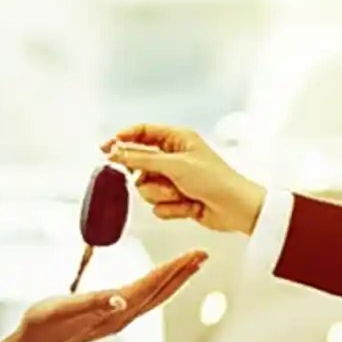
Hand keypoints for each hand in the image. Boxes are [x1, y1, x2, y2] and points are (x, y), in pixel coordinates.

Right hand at [11, 250, 207, 341]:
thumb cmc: (43, 325)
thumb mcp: (62, 309)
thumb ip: (91, 303)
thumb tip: (121, 299)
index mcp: (114, 311)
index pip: (151, 286)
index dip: (172, 269)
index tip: (192, 254)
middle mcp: (122, 317)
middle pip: (160, 292)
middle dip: (182, 272)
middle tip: (202, 254)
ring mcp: (119, 319)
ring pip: (155, 297)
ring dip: (174, 280)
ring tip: (190, 264)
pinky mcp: (112, 318)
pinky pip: (144, 300)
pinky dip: (158, 286)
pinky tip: (159, 280)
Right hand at [101, 123, 265, 233]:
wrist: (236, 209)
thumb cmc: (214, 180)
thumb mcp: (174, 165)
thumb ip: (141, 159)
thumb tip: (115, 152)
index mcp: (177, 138)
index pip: (142, 132)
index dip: (122, 139)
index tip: (105, 149)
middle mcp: (174, 156)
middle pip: (140, 164)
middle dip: (149, 177)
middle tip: (162, 180)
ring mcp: (174, 179)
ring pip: (146, 188)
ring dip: (162, 195)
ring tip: (182, 194)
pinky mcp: (176, 199)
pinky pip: (157, 205)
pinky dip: (172, 208)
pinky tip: (190, 207)